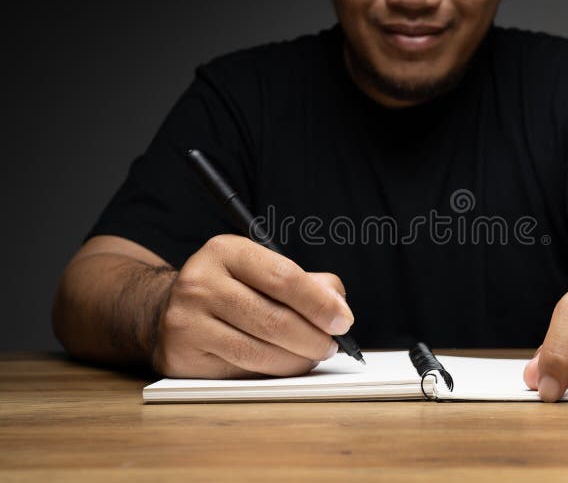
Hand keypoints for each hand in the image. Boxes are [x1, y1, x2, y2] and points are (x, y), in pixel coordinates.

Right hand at [152, 234, 352, 377]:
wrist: (169, 307)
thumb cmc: (230, 288)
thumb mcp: (262, 269)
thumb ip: (306, 282)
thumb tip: (337, 304)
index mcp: (225, 251)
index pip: (283, 277)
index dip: (319, 304)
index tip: (343, 320)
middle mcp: (200, 283)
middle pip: (274, 319)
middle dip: (313, 338)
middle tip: (331, 345)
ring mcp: (186, 321)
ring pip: (259, 351)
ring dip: (297, 360)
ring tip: (312, 356)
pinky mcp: (182, 356)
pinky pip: (241, 371)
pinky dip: (272, 372)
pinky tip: (284, 365)